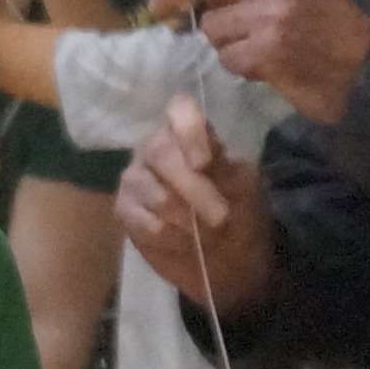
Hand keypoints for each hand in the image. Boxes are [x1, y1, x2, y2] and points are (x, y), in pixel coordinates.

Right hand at [115, 95, 276, 315]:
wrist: (231, 259)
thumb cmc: (239, 212)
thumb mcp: (244, 186)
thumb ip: (224, 167)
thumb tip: (200, 163)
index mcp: (187, 133)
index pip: (179, 109)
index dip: (189, 131)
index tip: (205, 163)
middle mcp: (155, 148)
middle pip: (161, 152)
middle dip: (195, 189)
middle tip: (222, 217)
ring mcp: (136, 179)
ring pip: (155, 193)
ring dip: (188, 220)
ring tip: (208, 234)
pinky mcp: (125, 211)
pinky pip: (146, 223)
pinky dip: (173, 238)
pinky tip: (186, 242)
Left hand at [131, 0, 369, 123]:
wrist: (368, 70)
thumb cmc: (326, 25)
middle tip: (156, 8)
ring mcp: (274, 13)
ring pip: (211, 24)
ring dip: (223, 41)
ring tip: (255, 47)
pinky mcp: (271, 49)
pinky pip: (227, 57)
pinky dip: (238, 65)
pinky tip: (266, 66)